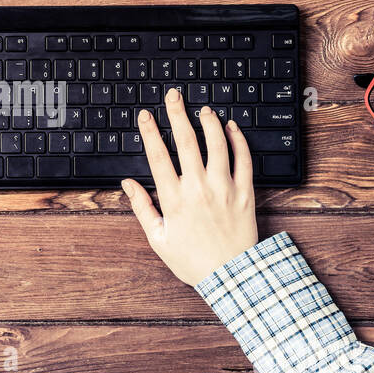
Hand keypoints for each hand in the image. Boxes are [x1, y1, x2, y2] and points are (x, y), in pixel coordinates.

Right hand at [121, 88, 258, 285]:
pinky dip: (237, 140)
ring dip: (208, 122)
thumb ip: (142, 208)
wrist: (231, 276)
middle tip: (173, 96)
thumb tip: (128, 184)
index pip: (159, 156)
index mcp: (175, 199)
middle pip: (187, 142)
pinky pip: (243, 159)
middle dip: (177, 115)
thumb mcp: (158, 239)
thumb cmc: (193, 261)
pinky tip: (231, 128)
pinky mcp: (245, 192)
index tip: (145, 115)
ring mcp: (224, 188)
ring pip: (217, 145)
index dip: (150, 132)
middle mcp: (199, 188)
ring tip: (202, 109)